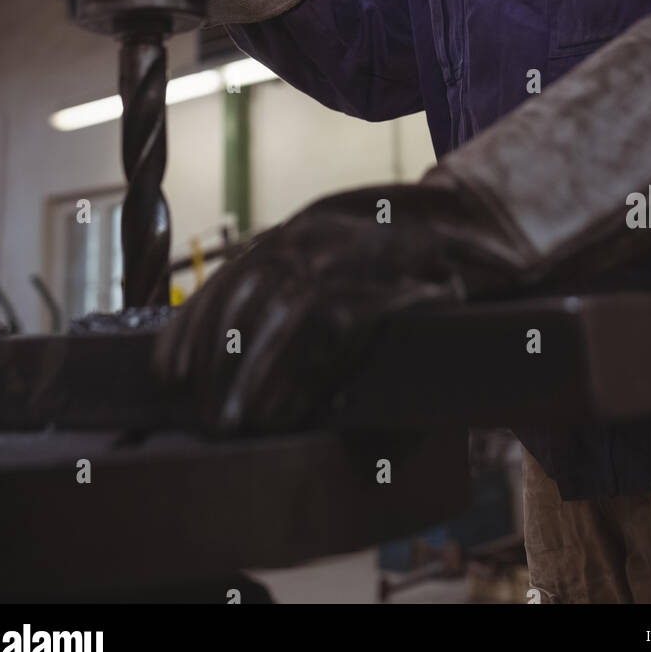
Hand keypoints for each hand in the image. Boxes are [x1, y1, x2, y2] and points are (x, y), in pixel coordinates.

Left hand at [152, 181, 511, 435]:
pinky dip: (308, 371)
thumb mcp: (343, 265)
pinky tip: (287, 407)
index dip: (192, 324)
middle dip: (220, 362)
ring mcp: (361, 254)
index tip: (168, 372)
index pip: (229, 276)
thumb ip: (297, 298)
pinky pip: (339, 328)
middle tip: (210, 417)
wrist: (482, 230)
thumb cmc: (406, 265)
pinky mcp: (402, 284)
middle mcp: (322, 233)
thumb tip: (235, 369)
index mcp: (301, 231)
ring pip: (287, 310)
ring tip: (240, 421)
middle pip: (248, 293)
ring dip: (256, 372)